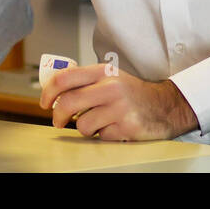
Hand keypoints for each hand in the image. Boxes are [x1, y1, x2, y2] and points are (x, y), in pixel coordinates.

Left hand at [39, 64, 198, 140]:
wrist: (165, 105)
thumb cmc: (132, 92)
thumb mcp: (110, 77)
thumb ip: (85, 81)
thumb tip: (54, 90)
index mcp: (103, 71)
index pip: (64, 78)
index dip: (48, 92)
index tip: (44, 103)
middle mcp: (110, 87)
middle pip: (68, 103)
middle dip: (58, 116)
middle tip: (58, 121)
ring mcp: (119, 108)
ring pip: (83, 125)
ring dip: (86, 128)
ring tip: (98, 123)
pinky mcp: (126, 127)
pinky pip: (101, 137)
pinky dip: (104, 135)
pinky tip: (115, 127)